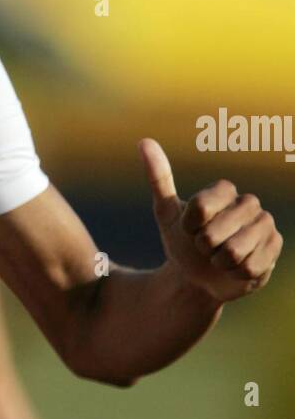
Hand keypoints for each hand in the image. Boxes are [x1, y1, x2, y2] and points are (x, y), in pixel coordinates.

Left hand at [140, 138, 282, 302]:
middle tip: (206, 247)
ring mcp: (265, 225)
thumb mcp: (167, 213)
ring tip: (221, 258)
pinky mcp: (274, 249)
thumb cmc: (184, 243)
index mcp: (225, 191)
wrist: (199, 277)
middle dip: (203, 247)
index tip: (189, 229)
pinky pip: (248, 267)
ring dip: (219, 262)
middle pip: (214, 233)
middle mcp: (250, 203)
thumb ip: (158, 177)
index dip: (189, 226)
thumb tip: (144, 141)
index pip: (201, 207)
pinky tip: (236, 269)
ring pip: (232, 252)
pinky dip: (235, 274)